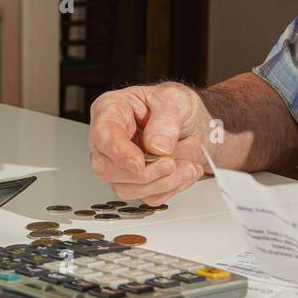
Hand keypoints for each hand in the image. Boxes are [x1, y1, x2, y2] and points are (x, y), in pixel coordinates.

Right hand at [88, 83, 212, 203]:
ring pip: (127, 188)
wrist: (195, 122)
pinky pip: (148, 196)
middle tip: (171, 163)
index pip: (103, 136)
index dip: (119, 153)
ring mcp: (121, 164)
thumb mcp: (175, 100)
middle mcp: (111, 140)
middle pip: (107, 169)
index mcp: (112, 111)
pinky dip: (172, 187)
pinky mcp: (136, 182)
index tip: (139, 163)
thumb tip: (157, 146)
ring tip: (188, 164)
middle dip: (144, 173)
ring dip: (163, 182)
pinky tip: (185, 171)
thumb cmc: (176, 105)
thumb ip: (166, 121)